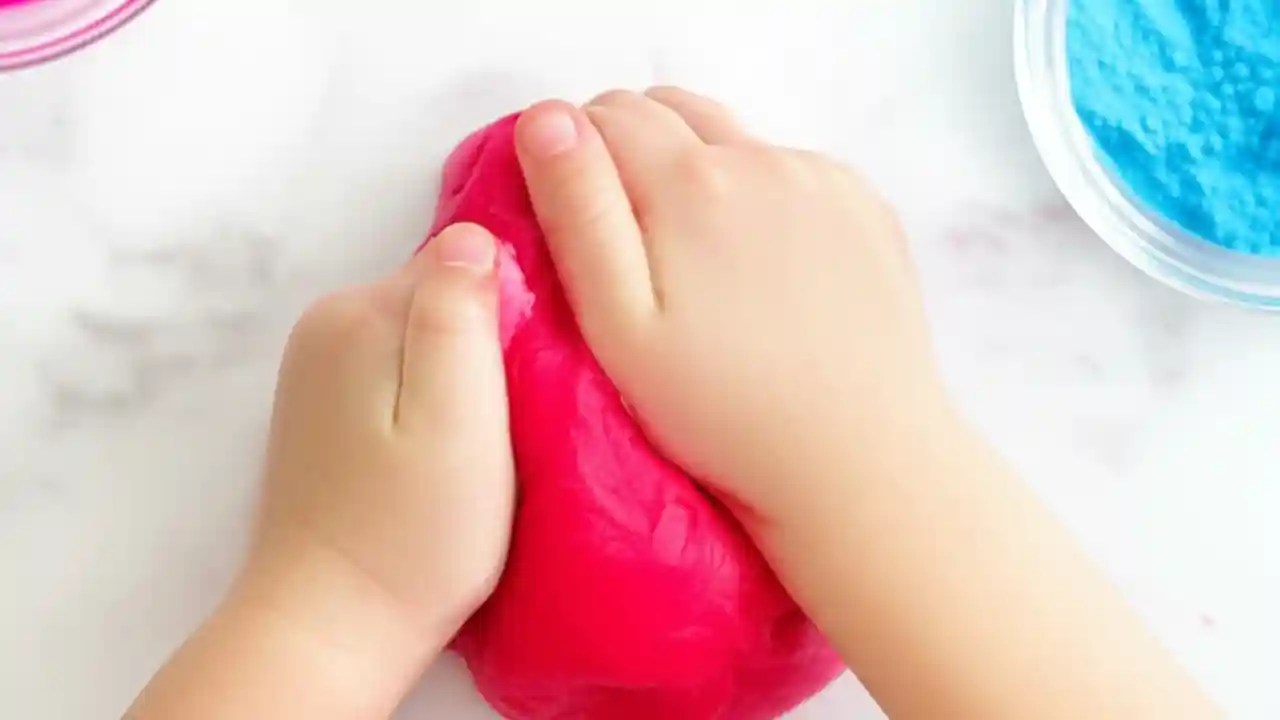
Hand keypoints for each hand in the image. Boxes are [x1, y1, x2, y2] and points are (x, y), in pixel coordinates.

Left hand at [255, 221, 513, 637]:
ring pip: (424, 334)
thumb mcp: (459, 419)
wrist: (333, 625)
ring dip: (464, 372)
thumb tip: (475, 235)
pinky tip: (450, 449)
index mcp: (360, 313)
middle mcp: (327, 324)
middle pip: (440, 295)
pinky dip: (434, 397)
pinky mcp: (325, 408)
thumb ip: (460, 316)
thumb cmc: (413, 532)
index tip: (539, 374)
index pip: (462, 262)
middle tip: (522, 415)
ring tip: (491, 437)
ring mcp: (319, 367)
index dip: (515, 309)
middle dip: (487, 339)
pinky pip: (401, 369)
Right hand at [513, 87, 945, 530]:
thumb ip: (580, 213)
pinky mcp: (865, 207)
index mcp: (691, 181)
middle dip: (626, 148)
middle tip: (624, 237)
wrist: (861, 461)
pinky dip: (760, 193)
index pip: (600, 116)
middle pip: (666, 109)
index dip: (568, 152)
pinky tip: (760, 268)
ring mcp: (822, 178)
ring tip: (692, 254)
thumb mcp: (621, 328)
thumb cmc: (724, 413)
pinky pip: (791, 169)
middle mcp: (762, 158)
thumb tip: (548, 119)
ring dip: (695, 164)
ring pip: (730, 136)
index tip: (568, 210)